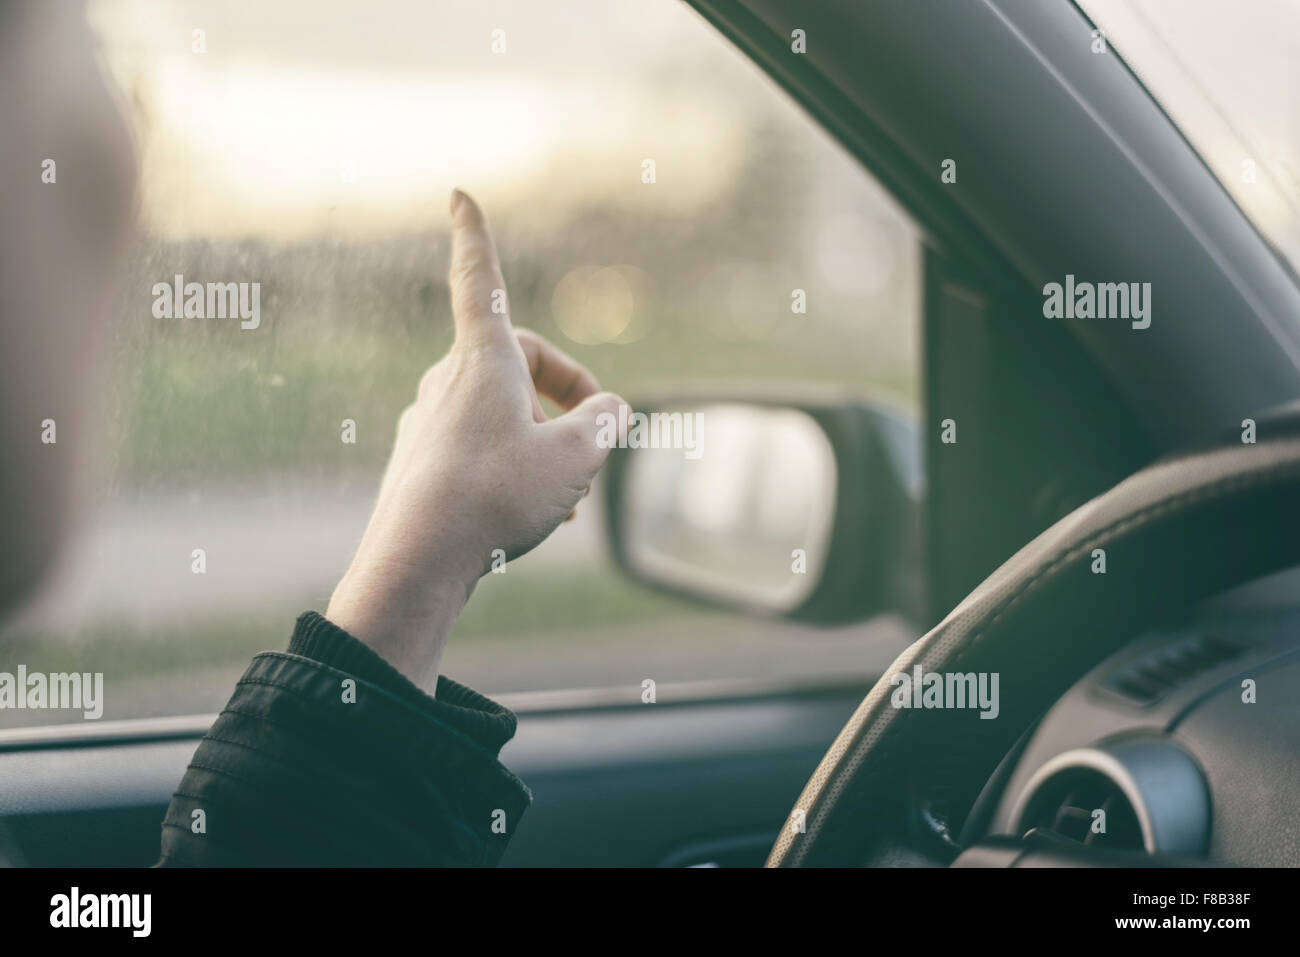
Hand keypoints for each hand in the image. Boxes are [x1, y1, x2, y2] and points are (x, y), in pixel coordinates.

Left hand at [326, 189, 624, 692]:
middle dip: (563, 393)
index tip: (459, 195)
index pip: (480, 280)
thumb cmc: (496, 497)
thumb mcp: (575, 458)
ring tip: (569, 497)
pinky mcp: (420, 463)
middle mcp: (447, 382)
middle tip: (594, 440)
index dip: (476, 236)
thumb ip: (604, 423)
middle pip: (516, 362)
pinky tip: (535, 517)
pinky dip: (514, 467)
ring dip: (543, 441)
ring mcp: (428, 423)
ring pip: (501, 413)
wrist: (416, 563)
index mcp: (483, 360)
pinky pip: (479, 448)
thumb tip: (609, 411)